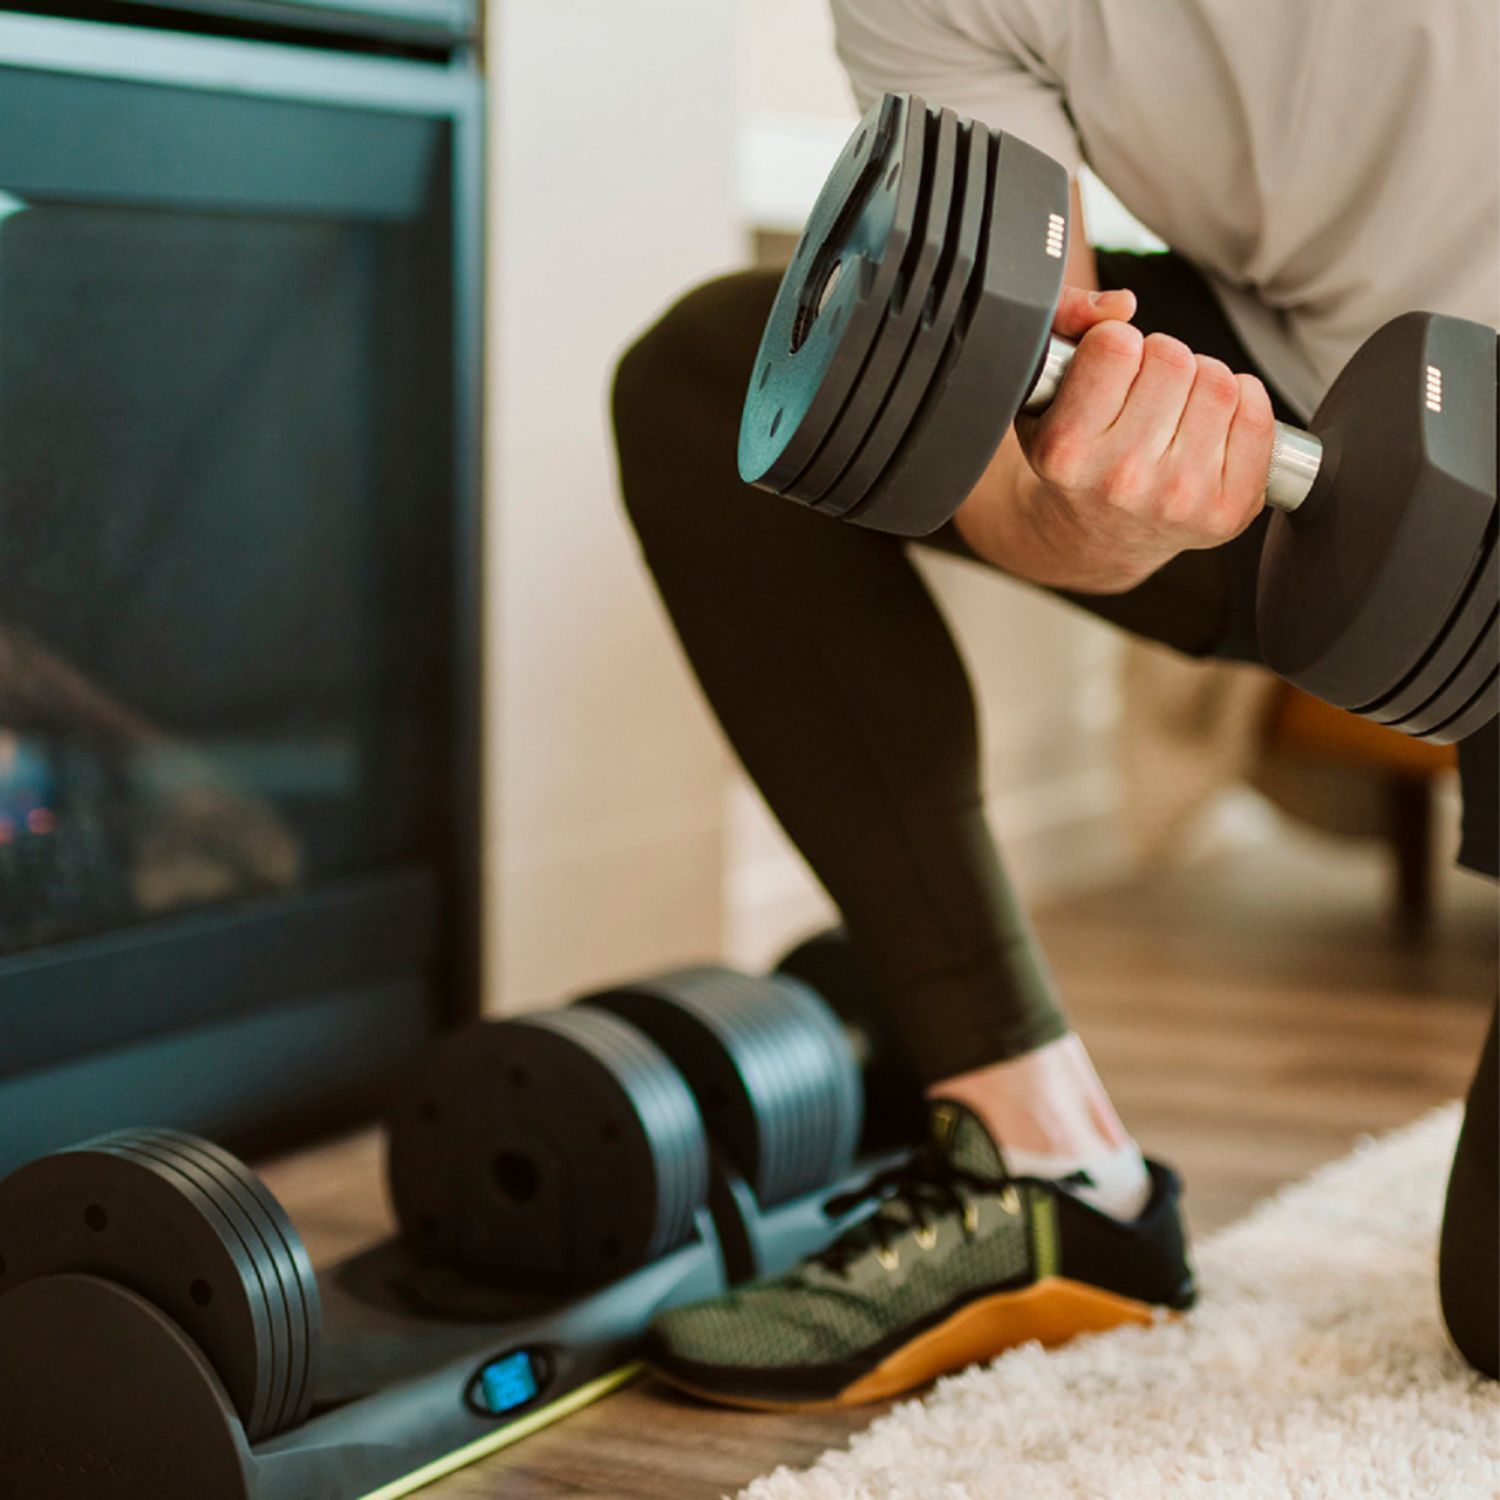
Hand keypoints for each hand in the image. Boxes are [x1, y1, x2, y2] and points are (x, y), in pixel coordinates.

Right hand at [956, 286, 1276, 592]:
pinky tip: (1208, 429)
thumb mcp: (1042, 392)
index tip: (1107, 371)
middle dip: (1160, 362)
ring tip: (1175, 413)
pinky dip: (1239, 406)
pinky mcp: (1227, 510)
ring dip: (1200, 383)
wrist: (1097, 536)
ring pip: (1219, 381)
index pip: (1116, 345)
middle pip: (1173, 357)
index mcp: (1067, 451)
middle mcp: (1121, 479)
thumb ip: (1062, 322)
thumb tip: (1121, 305)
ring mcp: (1179, 497)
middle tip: (1144, 397)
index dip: (1113, 345)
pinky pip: (1257, 414)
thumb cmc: (1076, 455)